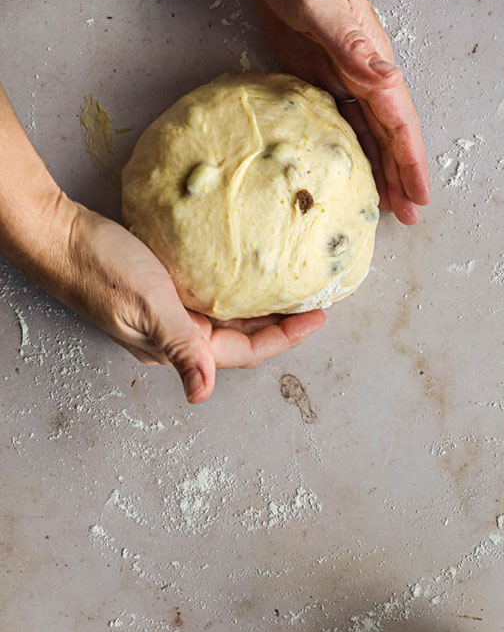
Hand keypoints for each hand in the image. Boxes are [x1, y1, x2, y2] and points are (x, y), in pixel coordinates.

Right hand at [57, 203, 323, 403]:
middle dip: (279, 325)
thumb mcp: (149, 305)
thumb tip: (202, 396)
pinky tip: (247, 273)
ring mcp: (167, 313)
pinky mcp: (159, 288)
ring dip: (259, 307)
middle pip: (240, 338)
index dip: (284, 337)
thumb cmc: (99, 267)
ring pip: (227, 317)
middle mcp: (174, 335)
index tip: (317, 317)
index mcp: (174, 345)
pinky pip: (209, 295)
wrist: (58, 235)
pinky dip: (234, 288)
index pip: (244, 352)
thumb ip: (181, 348)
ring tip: (290, 290)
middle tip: (313, 302)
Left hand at [246, 0, 429, 223]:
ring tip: (387, 205)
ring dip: (380, 168)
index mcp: (368, 61)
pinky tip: (349, 168)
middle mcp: (362, 74)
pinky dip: (350, 148)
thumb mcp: (319, 1)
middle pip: (389, 135)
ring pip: (367, 133)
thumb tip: (388, 75)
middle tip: (410, 218)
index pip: (398, 122)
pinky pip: (341, 121)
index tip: (420, 196)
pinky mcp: (319, 75)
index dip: (411, 161)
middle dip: (402, 176)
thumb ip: (350, 41)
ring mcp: (342, 76)